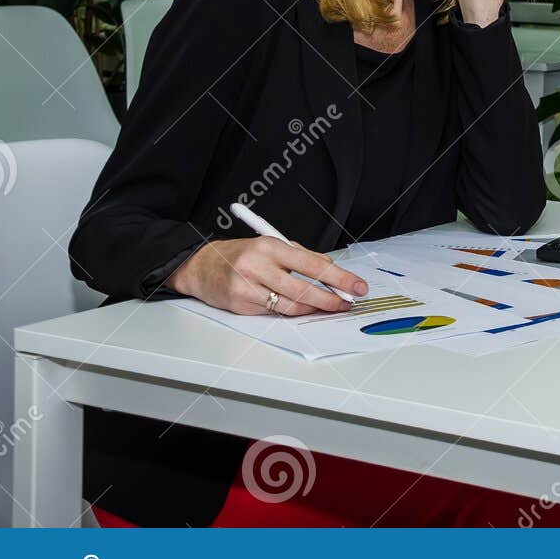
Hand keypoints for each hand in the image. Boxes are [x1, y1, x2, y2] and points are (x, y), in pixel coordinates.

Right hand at [168, 236, 368, 315]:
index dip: (340, 278)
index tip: (357, 286)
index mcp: (270, 246)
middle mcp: (258, 266)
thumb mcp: (272, 245)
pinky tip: (301, 308)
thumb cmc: (243, 254)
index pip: (313, 264)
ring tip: (329, 306)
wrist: (201, 266)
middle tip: (347, 303)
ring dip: (314, 308)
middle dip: (331, 299)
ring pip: (290, 305)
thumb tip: (331, 270)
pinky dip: (291, 311)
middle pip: (304, 290)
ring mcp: (247, 288)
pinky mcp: (240, 305)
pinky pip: (274, 312)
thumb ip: (302, 257)